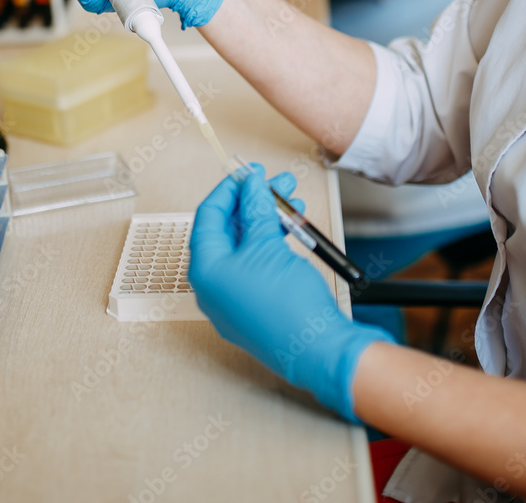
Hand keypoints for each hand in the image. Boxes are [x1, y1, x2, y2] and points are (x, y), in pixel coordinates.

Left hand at [188, 165, 392, 421]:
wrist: (321, 353)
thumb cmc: (289, 305)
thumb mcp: (268, 246)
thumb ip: (256, 212)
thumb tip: (250, 187)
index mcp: (204, 270)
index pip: (208, 218)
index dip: (229, 190)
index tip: (248, 172)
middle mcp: (212, 287)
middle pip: (226, 232)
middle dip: (253, 203)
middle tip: (278, 183)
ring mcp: (232, 300)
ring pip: (245, 249)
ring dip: (267, 222)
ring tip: (294, 202)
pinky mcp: (255, 308)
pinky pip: (256, 268)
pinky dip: (272, 246)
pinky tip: (294, 230)